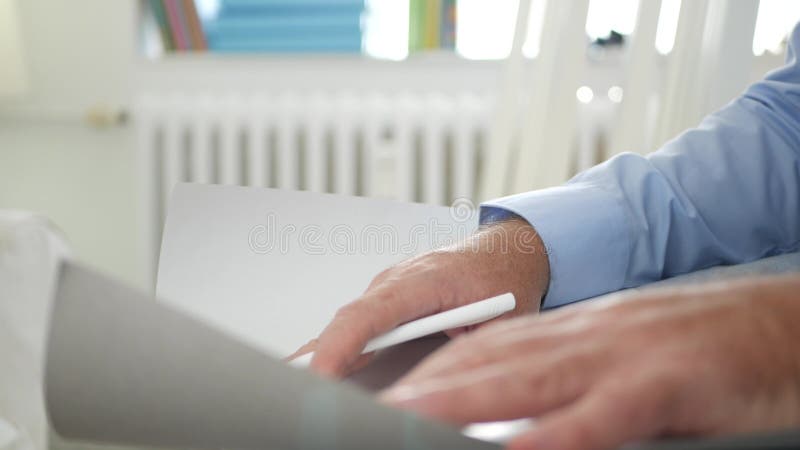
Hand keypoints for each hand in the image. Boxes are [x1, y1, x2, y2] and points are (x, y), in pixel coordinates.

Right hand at [288, 218, 550, 377]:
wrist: (505, 251)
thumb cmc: (504, 277)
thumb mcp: (504, 317)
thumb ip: (476, 348)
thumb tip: (450, 388)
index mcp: (423, 280)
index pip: (370, 313)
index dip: (342, 345)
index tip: (324, 374)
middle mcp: (395, 283)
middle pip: (347, 323)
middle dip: (320, 360)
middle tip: (306, 396)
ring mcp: (387, 290)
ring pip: (346, 326)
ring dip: (324, 358)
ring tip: (306, 393)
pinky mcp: (387, 302)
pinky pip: (356, 327)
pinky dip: (337, 351)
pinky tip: (323, 374)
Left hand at [380, 275, 799, 449]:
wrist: (781, 322)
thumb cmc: (701, 344)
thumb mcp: (621, 351)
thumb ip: (569, 373)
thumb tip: (518, 409)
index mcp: (571, 330)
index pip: (486, 346)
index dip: (433, 368)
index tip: (392, 389)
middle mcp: (583, 335)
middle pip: (490, 360)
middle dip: (428, 386)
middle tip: (375, 408)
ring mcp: (620, 356)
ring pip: (527, 379)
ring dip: (462, 402)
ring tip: (409, 420)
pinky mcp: (664, 383)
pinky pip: (599, 415)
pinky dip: (555, 434)